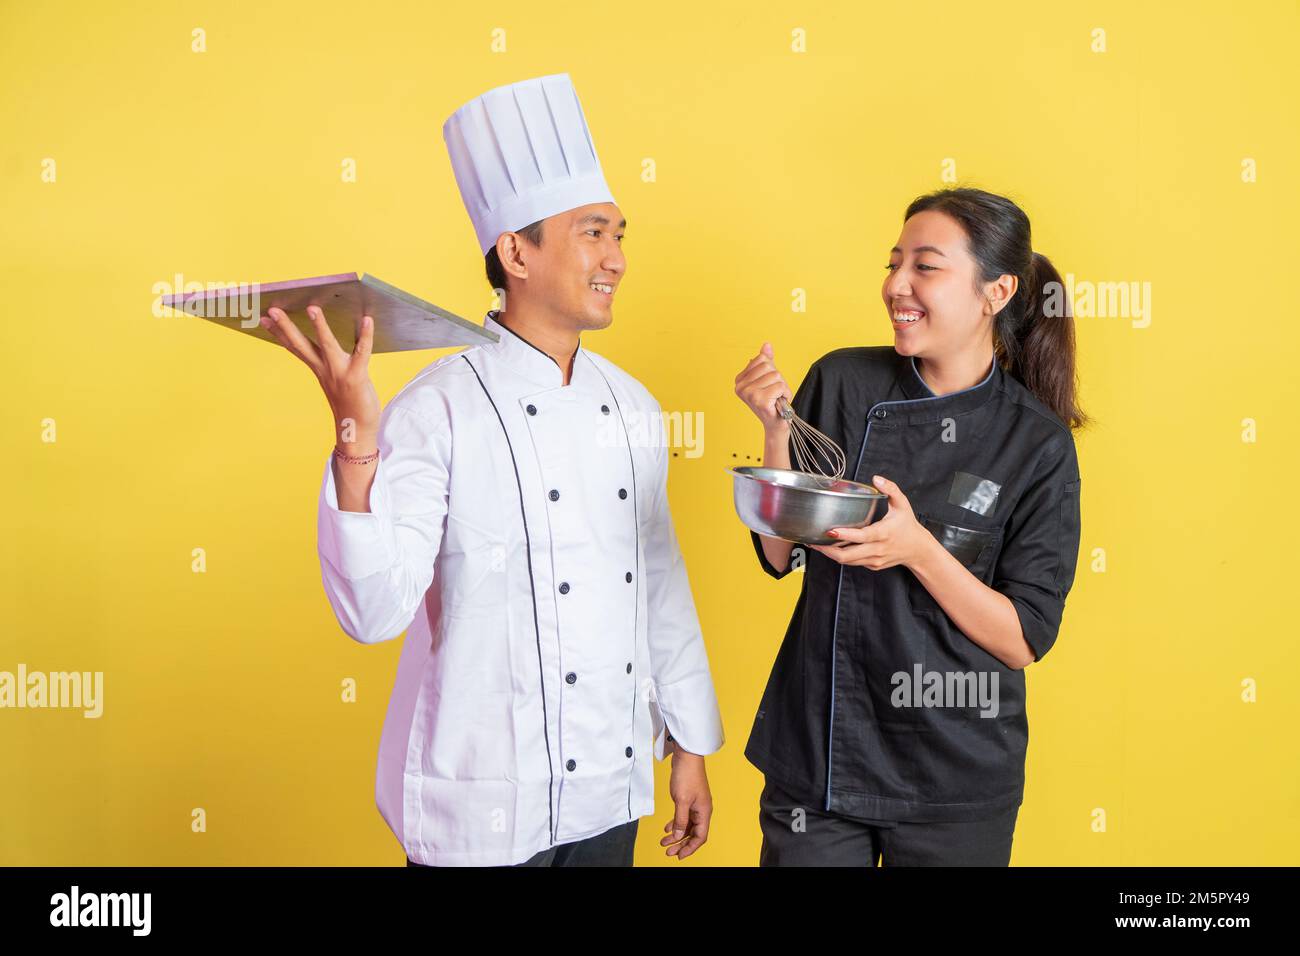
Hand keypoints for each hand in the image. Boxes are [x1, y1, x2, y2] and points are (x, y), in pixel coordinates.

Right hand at [259, 305, 379, 445]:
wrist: (357, 431)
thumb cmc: (350, 403)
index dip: (278, 333)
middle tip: (271, 309)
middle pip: (302, 344)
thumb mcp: (335, 380)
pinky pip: (362, 352)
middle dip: (286, 326)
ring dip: (320, 327)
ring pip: (327, 345)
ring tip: (312, 308)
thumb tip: (331, 344)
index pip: (294, 347)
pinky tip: (367, 320)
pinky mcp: (356, 377)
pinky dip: (366, 336)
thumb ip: (332, 361)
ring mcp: (339, 373)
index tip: (263, 318)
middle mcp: (324, 370)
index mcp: (318, 369)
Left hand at [659, 750, 711, 859]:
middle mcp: (702, 810)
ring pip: (687, 826)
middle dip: (681, 844)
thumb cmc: (687, 775)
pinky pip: (683, 816)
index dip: (690, 848)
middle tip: (668, 851)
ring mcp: (695, 804)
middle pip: (693, 833)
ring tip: (664, 842)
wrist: (686, 756)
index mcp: (704, 812)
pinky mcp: (688, 799)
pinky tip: (667, 828)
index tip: (678, 855)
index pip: (700, 837)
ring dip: (676, 835)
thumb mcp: (681, 800)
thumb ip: (680, 820)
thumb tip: (679, 836)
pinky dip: (676, 823)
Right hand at [734, 342, 791, 433]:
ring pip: (775, 376)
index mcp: (740, 380)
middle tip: (775, 393)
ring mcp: (749, 394)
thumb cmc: (773, 401)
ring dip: (782, 387)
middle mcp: (740, 387)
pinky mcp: (759, 401)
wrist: (777, 424)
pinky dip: (785, 394)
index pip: (761, 359)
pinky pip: (780, 386)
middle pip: (768, 367)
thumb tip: (766, 345)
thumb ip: (766, 361)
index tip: (769, 385)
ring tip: (777, 399)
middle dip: (778, 379)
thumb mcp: (769, 378)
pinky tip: (779, 403)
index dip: (771, 371)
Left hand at [810, 474, 932, 569]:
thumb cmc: (908, 526)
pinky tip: (831, 547)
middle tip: (812, 540)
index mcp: (883, 533)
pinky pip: (853, 562)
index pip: (861, 536)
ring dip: (830, 554)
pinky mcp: (872, 565)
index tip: (830, 531)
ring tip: (816, 543)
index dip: (844, 535)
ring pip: (847, 561)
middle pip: (847, 555)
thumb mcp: (902, 504)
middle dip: (827, 550)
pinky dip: (840, 556)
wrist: (918, 550)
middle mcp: (877, 549)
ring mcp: (874, 560)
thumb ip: (891, 489)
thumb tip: (876, 478)